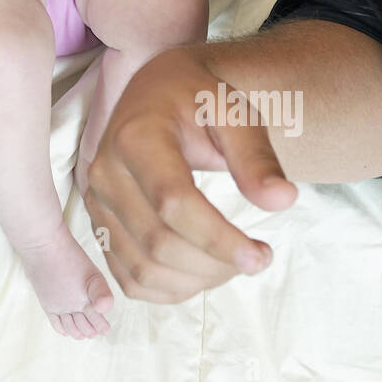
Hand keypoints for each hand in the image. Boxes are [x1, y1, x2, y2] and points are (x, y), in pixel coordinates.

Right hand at [83, 46, 297, 302]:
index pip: (173, 203)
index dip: (218, 238)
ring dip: (198, 282)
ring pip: (143, 268)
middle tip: (257, 257)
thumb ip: (257, 156)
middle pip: (158, 242)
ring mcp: (98, 202)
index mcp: (136, 137)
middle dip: (215, 264)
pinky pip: (130, 278)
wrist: (155, 92)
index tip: (261, 256)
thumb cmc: (197, 99)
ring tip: (232, 263)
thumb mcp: (233, 112)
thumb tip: (283, 200)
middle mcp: (105, 172)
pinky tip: (203, 272)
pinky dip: (171, 290)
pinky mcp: (99, 224)